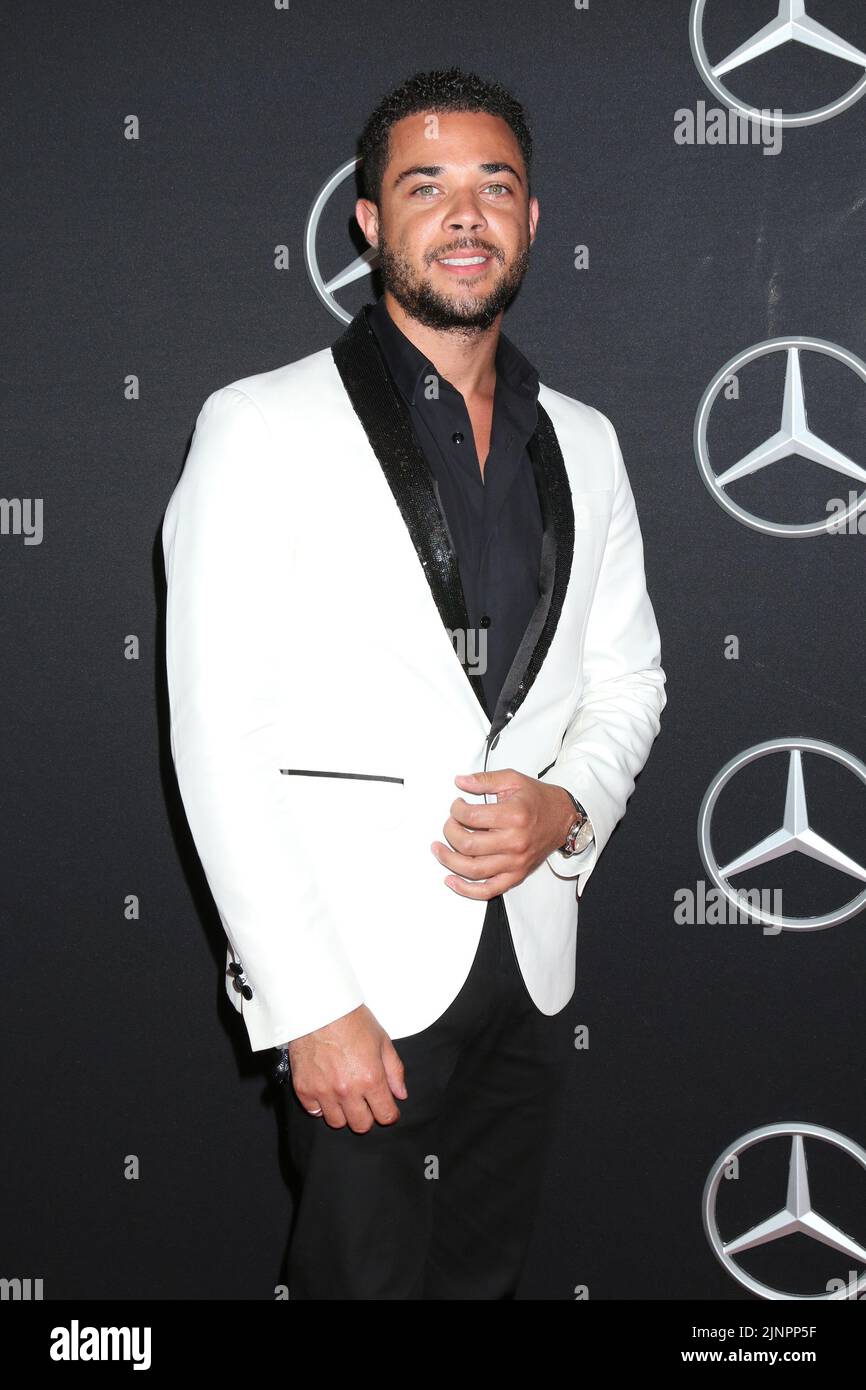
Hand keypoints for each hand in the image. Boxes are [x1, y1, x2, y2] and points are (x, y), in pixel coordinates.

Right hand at [285, 1004, 407, 1131]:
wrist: (318, 1008)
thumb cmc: (351, 1020)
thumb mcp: (382, 1041)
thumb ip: (394, 1071)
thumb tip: (400, 1094)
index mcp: (370, 1078)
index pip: (385, 1115)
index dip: (389, 1114)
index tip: (386, 1109)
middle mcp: (347, 1090)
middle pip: (361, 1125)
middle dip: (367, 1117)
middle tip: (365, 1103)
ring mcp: (323, 1091)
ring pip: (337, 1122)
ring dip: (344, 1113)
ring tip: (344, 1096)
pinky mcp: (303, 1088)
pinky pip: (314, 1111)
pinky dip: (321, 1105)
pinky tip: (326, 1091)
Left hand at [431, 769, 576, 898]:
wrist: (564, 819)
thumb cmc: (538, 800)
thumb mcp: (513, 780)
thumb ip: (485, 780)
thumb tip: (460, 781)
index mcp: (514, 816)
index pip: (471, 817)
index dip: (456, 810)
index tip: (456, 806)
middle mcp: (515, 842)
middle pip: (468, 844)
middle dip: (450, 832)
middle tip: (449, 824)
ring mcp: (515, 862)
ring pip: (473, 870)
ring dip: (449, 860)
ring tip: (439, 850)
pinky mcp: (516, 875)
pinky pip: (489, 890)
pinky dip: (466, 890)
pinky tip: (451, 880)